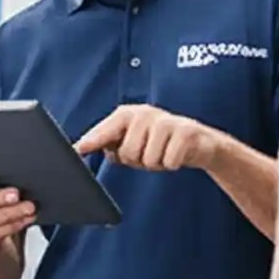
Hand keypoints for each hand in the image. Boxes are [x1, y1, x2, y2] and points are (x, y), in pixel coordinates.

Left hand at [74, 104, 219, 171]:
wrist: (200, 143)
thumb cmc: (159, 143)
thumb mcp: (132, 141)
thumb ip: (108, 143)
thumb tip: (81, 147)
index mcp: (127, 114)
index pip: (105, 129)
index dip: (92, 141)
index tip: (78, 149)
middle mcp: (144, 113)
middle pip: (128, 152)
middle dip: (137, 161)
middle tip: (148, 153)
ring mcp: (166, 121)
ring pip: (148, 159)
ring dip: (156, 164)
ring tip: (162, 153)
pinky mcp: (186, 132)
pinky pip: (168, 161)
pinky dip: (171, 165)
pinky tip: (176, 155)